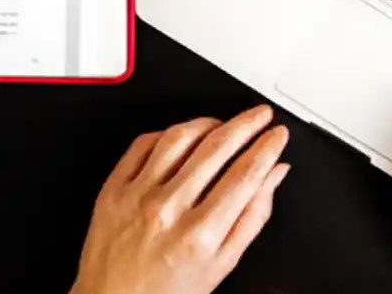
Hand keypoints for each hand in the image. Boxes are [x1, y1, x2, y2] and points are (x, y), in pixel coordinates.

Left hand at [70, 105, 290, 293]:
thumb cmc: (167, 291)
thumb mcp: (222, 264)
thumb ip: (252, 217)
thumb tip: (273, 175)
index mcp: (200, 235)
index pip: (245, 174)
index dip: (267, 147)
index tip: (277, 135)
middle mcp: (168, 210)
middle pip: (217, 148)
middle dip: (247, 124)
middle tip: (260, 115)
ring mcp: (137, 195)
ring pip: (180, 137)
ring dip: (208, 122)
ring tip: (224, 123)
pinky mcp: (114, 187)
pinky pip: (143, 144)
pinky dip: (168, 132)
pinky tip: (182, 135)